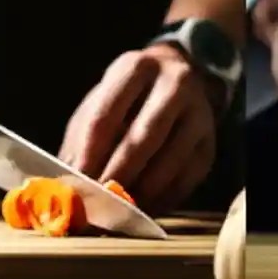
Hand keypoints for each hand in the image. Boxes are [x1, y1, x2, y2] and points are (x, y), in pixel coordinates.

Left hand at [58, 44, 216, 212]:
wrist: (178, 79)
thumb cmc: (128, 99)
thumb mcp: (101, 103)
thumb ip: (83, 139)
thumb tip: (66, 183)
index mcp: (135, 68)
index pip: (106, 114)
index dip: (90, 152)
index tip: (78, 180)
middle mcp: (174, 83)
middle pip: (144, 136)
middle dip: (119, 173)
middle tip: (100, 200)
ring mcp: (199, 112)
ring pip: (171, 158)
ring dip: (144, 190)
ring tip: (121, 210)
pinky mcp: (210, 142)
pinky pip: (188, 177)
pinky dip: (165, 198)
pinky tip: (145, 208)